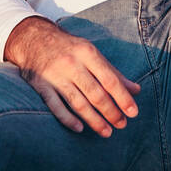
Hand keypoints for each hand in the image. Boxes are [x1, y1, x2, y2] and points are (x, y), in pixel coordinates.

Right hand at [3, 17, 140, 136]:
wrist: (34, 38)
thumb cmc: (69, 48)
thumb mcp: (91, 53)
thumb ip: (113, 72)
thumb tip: (136, 90)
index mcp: (87, 53)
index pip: (109, 79)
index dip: (123, 97)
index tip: (133, 113)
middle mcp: (71, 64)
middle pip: (95, 94)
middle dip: (111, 112)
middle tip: (121, 125)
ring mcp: (54, 75)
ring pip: (78, 103)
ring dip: (94, 120)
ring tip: (106, 132)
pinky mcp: (40, 85)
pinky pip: (55, 106)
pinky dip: (68, 119)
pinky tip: (80, 128)